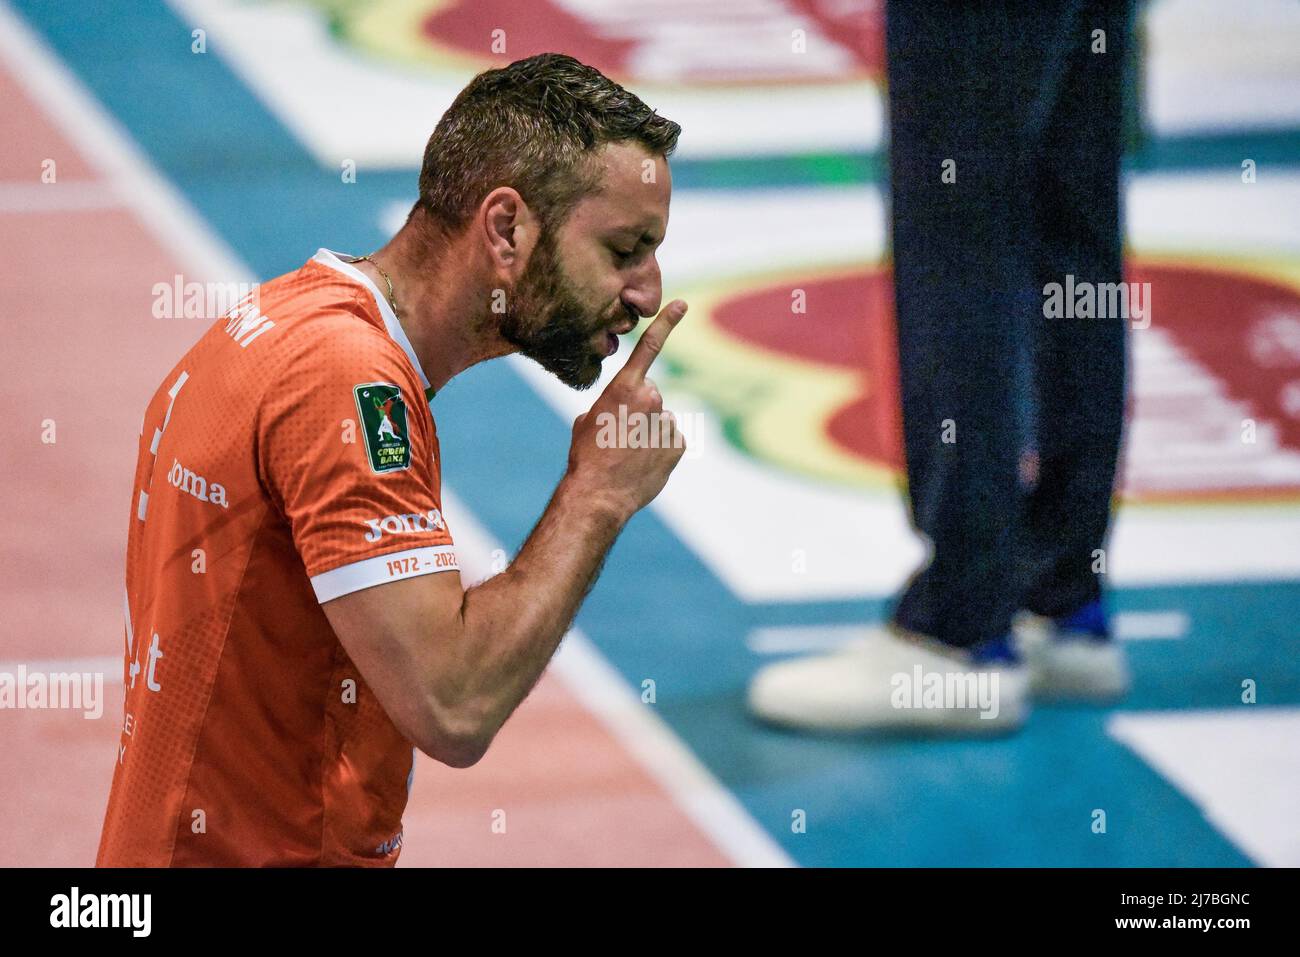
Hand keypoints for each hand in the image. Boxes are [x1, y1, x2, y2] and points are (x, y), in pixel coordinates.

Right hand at [565, 299, 688, 520]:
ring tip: (629, 455)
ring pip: (660, 421)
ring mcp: (668, 421)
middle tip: (620, 437)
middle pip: (650, 396)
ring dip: (648, 433)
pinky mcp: (679, 443)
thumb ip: (608, 405)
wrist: (599, 494)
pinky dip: (659, 451)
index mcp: (624, 387)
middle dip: (639, 411)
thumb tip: (619, 411)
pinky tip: (643, 464)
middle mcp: (651, 398)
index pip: (649, 348)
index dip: (667, 323)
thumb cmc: (587, 457)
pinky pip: (670, 441)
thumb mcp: (587, 421)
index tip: (682, 305)